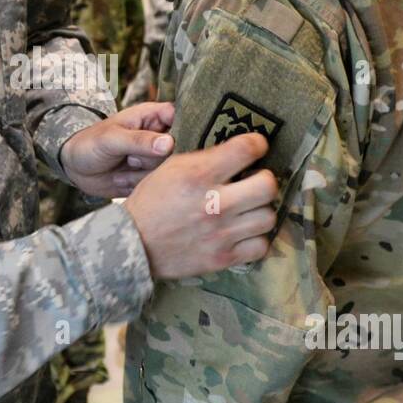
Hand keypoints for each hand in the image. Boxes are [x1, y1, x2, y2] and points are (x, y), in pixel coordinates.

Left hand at [59, 101, 175, 196]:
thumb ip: (140, 141)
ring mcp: (155, 158)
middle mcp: (158, 137)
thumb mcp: (112, 139)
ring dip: (143, 173)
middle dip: (154, 159)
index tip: (166, 146)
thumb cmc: (90, 143)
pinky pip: (157, 185)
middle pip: (177, 149)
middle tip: (131, 158)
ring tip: (124, 165)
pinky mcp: (150, 176)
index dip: (180, 132)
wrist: (74, 167)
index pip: (181, 118)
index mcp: (152, 116)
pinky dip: (138, 184)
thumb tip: (169, 143)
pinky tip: (122, 178)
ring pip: (167, 169)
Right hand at [122, 132, 278, 279]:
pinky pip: (260, 246)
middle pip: (268, 185)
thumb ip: (206, 159)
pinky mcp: (223, 257)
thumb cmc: (152, 201)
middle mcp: (215, 203)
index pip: (248, 149)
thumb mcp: (172, 168)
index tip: (255, 148)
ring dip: (260, 211)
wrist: (133, 242)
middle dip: (264, 180)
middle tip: (254, 183)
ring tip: (248, 210)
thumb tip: (239, 153)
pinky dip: (256, 239)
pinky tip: (244, 233)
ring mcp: (221, 233)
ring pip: (268, 217)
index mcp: (199, 174)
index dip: (257, 145)